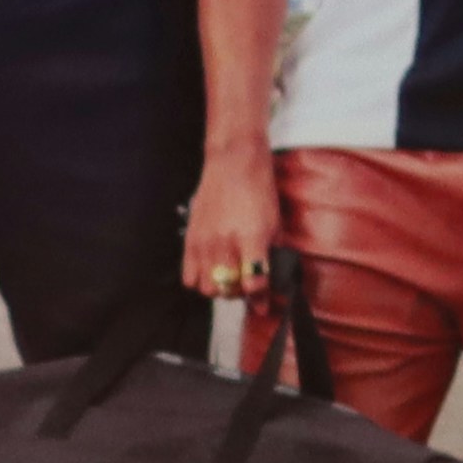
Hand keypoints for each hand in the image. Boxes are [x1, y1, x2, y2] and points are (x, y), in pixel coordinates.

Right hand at [180, 144, 277, 309]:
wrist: (234, 164)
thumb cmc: (258, 192)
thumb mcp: (274, 227)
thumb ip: (272, 262)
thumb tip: (266, 298)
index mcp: (251, 237)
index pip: (254, 282)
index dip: (260, 292)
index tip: (262, 287)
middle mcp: (225, 242)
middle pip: (228, 290)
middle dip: (239, 292)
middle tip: (244, 280)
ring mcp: (205, 241)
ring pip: (207, 288)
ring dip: (219, 288)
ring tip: (227, 274)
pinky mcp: (190, 239)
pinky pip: (188, 277)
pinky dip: (199, 280)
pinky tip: (210, 268)